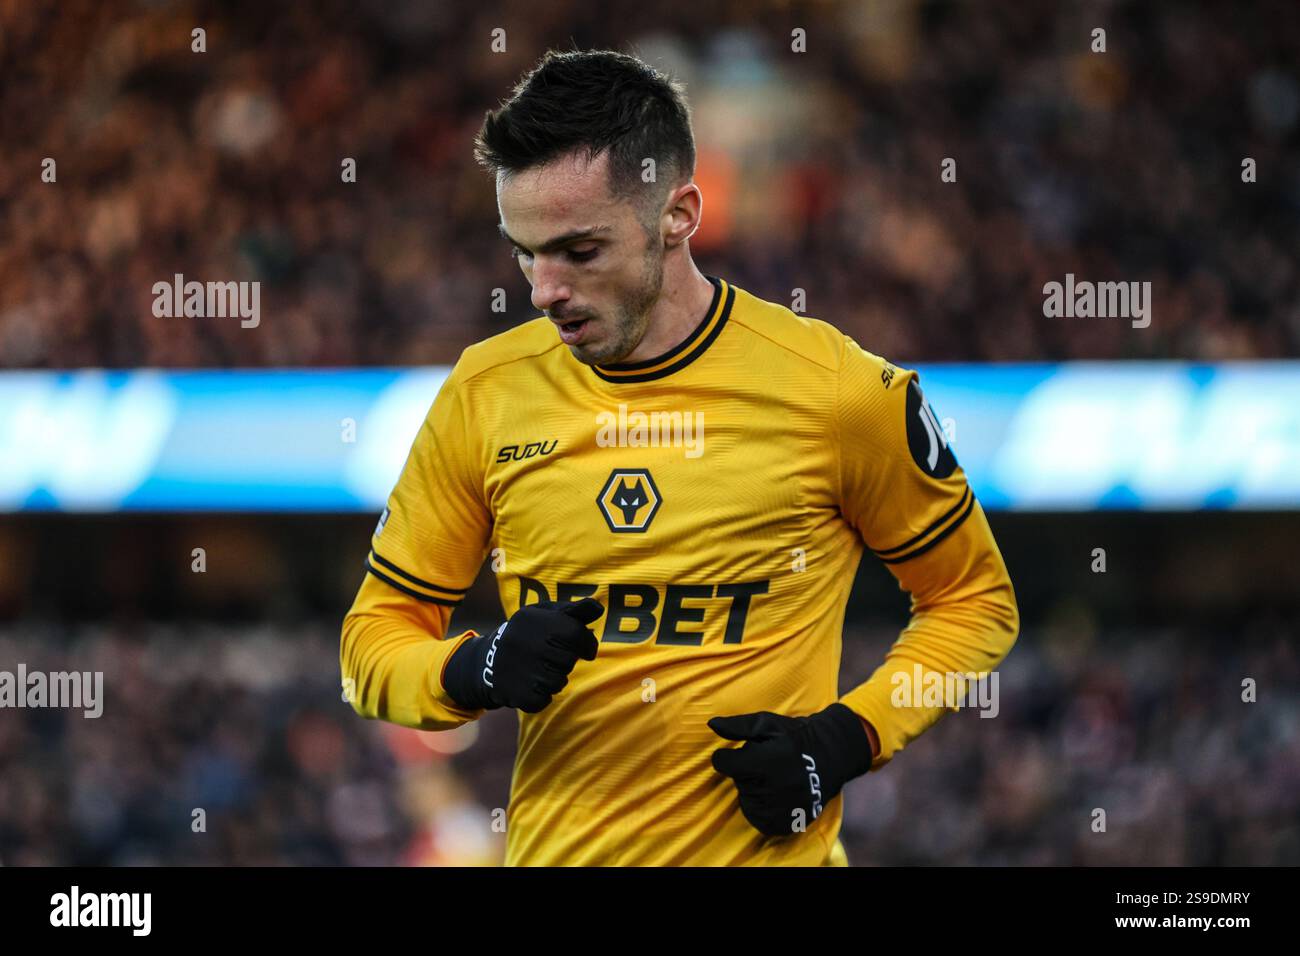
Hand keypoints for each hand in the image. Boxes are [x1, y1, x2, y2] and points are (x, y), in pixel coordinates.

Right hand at [442, 598, 603, 711]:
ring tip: (537, 670)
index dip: (587, 644)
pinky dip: (541, 696)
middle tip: (551, 658)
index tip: (586, 650)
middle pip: (568, 660)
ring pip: (558, 681)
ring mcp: (520, 669)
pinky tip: (529, 684)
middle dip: (565, 661)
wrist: (486, 661)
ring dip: (553, 679)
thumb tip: (599, 608)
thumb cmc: (527, 635)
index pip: (575, 634)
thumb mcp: (545, 615)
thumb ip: (574, 611)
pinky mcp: (516, 693)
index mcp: (535, 620)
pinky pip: (544, 699)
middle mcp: (526, 643)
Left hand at [709, 703, 873, 836]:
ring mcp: (783, 808)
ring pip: (747, 802)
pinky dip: (762, 810)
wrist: (831, 755)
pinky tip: (773, 795)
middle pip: (738, 783)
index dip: (727, 757)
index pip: (724, 765)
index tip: (740, 754)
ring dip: (752, 792)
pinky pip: (760, 821)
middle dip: (745, 772)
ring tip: (770, 779)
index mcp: (766, 761)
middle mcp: (774, 788)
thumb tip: (712, 724)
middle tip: (764, 764)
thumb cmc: (794, 736)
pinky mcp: (789, 822)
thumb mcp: (767, 723)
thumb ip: (738, 726)